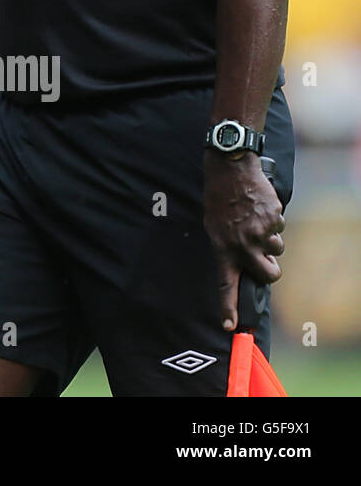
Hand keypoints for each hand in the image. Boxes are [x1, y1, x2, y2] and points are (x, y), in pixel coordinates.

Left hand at [203, 151, 285, 330]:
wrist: (230, 166)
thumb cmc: (218, 196)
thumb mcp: (213, 223)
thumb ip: (227, 245)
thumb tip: (241, 263)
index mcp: (223, 246)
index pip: (226, 283)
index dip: (228, 306)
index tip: (230, 326)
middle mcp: (243, 244)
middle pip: (270, 274)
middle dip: (271, 269)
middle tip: (265, 257)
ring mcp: (260, 232)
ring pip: (277, 249)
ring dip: (270, 239)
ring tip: (253, 218)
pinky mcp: (274, 219)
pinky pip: (280, 228)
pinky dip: (273, 221)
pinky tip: (260, 207)